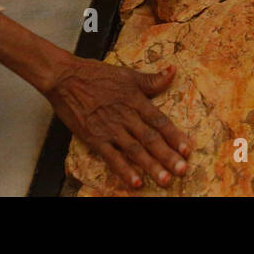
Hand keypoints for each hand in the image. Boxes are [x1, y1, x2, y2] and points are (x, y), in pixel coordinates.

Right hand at [45, 58, 192, 189]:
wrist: (66, 78)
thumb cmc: (97, 75)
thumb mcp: (128, 74)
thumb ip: (152, 79)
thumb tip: (173, 71)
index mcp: (136, 100)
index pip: (160, 121)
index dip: (175, 136)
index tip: (188, 149)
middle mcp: (126, 116)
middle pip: (150, 138)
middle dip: (168, 155)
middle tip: (182, 170)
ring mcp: (110, 129)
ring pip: (135, 150)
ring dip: (151, 166)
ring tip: (165, 180)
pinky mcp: (94, 138)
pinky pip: (111, 157)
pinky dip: (123, 170)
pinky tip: (135, 183)